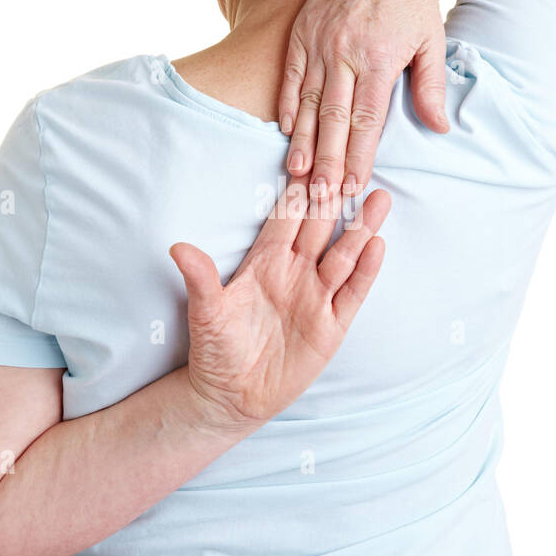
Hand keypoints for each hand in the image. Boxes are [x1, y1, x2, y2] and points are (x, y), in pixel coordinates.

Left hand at [170, 181, 390, 429]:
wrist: (231, 397)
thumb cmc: (214, 350)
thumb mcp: (206, 314)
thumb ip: (201, 279)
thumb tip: (177, 247)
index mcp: (264, 261)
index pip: (286, 218)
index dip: (299, 190)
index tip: (314, 158)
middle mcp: (294, 272)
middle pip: (320, 228)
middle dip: (337, 199)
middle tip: (355, 167)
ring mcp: (315, 297)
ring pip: (343, 255)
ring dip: (360, 228)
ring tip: (377, 199)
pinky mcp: (330, 325)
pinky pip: (351, 294)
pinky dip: (364, 271)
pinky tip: (377, 246)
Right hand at [278, 0, 449, 196]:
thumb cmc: (413, 1)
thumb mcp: (433, 42)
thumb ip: (432, 87)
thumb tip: (439, 128)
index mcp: (378, 60)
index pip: (366, 120)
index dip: (358, 156)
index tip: (353, 185)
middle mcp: (344, 53)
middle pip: (333, 119)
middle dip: (327, 161)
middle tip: (320, 195)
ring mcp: (319, 43)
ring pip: (307, 102)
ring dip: (302, 141)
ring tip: (297, 173)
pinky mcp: (302, 32)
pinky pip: (291, 75)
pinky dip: (287, 104)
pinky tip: (285, 131)